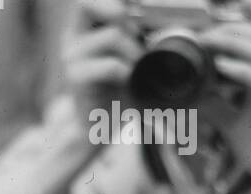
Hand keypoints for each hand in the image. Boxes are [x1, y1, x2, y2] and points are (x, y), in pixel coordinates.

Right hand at [63, 0, 142, 120]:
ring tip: (140, 63)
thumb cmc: (115, 85)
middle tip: (137, 31)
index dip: (114, 1)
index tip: (137, 5)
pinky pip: (110, 66)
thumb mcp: (128, 51)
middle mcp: (73, 36)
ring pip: (111, 35)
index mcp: (84, 24)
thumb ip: (137, 31)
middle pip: (85, 4)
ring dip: (134, 49)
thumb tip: (179, 23)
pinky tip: (130, 79)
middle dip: (118, 11)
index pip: (89, 0)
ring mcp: (72, 56)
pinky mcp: (76, 78)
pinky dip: (127, 71)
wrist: (95, 124)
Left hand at [199, 0, 250, 191]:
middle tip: (204, 29)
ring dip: (231, 41)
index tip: (221, 12)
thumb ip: (216, 108)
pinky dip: (241, 70)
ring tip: (207, 39)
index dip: (247, 19)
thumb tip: (194, 97)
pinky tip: (221, 65)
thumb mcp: (234, 124)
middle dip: (231, 27)